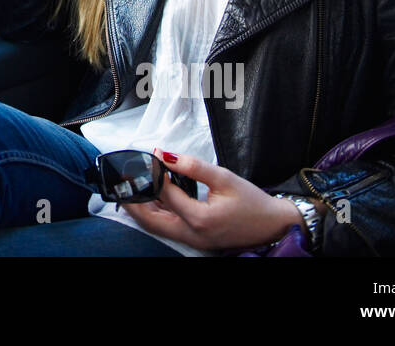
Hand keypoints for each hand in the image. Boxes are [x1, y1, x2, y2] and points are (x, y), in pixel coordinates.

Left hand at [116, 148, 306, 250]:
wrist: (273, 226)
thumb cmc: (252, 202)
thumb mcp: (224, 177)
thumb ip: (193, 166)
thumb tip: (164, 154)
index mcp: (200, 219)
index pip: (165, 194)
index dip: (154, 174)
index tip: (148, 157)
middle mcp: (192, 234)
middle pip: (149, 220)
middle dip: (131, 200)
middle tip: (121, 180)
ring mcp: (192, 240)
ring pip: (155, 226)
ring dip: (141, 207)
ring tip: (131, 186)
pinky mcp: (194, 240)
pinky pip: (167, 228)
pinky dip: (155, 213)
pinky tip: (151, 197)